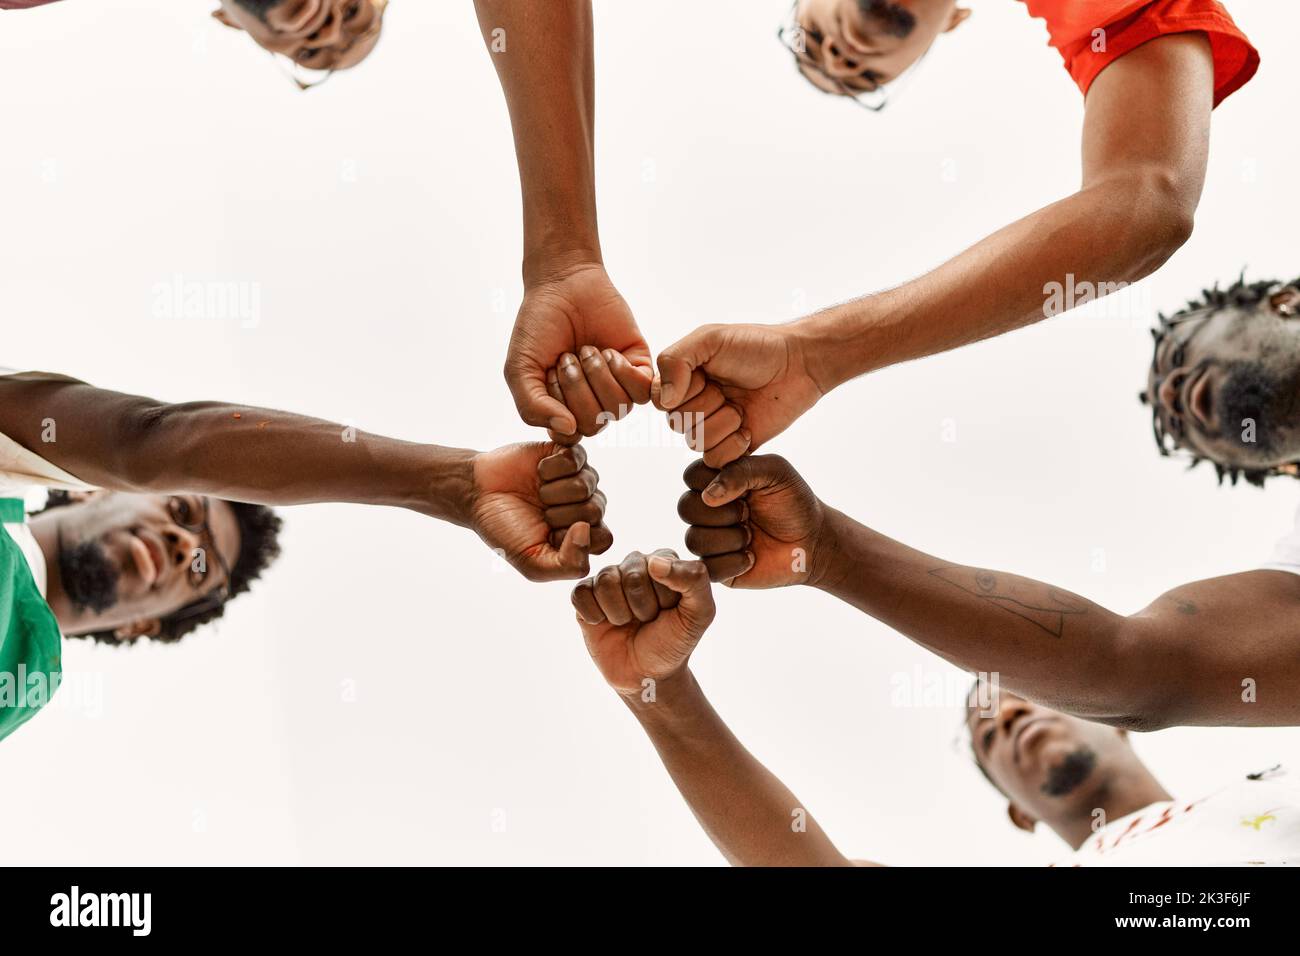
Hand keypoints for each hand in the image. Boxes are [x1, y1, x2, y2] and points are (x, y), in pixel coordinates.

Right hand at [470, 442, 612, 580]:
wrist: (477, 494)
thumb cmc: (505, 530)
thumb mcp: (533, 563)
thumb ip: (568, 565)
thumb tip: (586, 530)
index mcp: (584, 534)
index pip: (603, 538)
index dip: (574, 539)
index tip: (548, 536)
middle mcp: (586, 504)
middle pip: (596, 510)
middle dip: (559, 514)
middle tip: (539, 512)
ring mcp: (579, 477)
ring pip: (586, 484)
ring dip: (552, 491)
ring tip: (537, 492)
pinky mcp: (567, 453)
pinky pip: (575, 458)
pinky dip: (550, 467)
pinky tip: (538, 472)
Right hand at [506, 262, 652, 440]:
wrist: (564, 286)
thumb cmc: (538, 327)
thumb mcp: (520, 369)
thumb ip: (532, 407)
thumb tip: (569, 429)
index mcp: (562, 411)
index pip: (568, 435)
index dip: (557, 409)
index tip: (546, 375)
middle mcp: (592, 404)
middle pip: (594, 424)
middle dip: (576, 388)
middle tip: (566, 357)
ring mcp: (617, 388)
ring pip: (618, 410)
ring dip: (597, 376)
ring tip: (586, 350)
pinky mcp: (639, 369)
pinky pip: (641, 393)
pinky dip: (622, 371)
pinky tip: (608, 351)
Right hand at [572, 550, 714, 694]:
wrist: (647, 675)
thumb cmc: (675, 641)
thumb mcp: (700, 613)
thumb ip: (693, 580)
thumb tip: (654, 562)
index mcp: (664, 559)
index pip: (659, 568)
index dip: (665, 598)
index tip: (670, 612)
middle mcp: (634, 563)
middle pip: (631, 575)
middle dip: (643, 609)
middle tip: (647, 621)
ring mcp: (607, 579)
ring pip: (605, 583)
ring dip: (620, 614)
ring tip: (628, 623)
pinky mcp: (583, 595)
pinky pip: (581, 594)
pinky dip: (594, 616)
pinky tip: (604, 624)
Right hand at [653, 323, 823, 467]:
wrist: (799, 365)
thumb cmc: (755, 346)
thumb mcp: (709, 339)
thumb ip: (675, 360)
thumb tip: (664, 400)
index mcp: (682, 379)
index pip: (659, 400)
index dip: (682, 392)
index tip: (706, 374)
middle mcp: (693, 404)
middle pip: (676, 423)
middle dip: (707, 405)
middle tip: (730, 388)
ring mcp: (713, 427)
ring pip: (695, 442)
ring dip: (723, 423)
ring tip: (741, 407)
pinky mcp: (732, 447)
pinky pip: (714, 460)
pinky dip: (732, 446)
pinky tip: (748, 428)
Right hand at [677, 456, 826, 587]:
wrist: (813, 542)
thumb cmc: (794, 503)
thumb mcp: (775, 471)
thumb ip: (741, 470)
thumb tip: (708, 495)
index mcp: (718, 481)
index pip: (691, 475)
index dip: (712, 481)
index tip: (745, 488)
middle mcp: (708, 510)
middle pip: (685, 507)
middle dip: (723, 512)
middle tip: (748, 513)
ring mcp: (710, 539)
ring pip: (694, 539)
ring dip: (730, 538)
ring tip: (752, 536)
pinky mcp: (717, 568)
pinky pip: (707, 567)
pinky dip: (733, 562)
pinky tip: (751, 557)